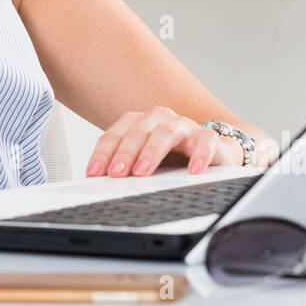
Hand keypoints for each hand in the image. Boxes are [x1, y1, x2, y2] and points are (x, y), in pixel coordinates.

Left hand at [85, 106, 245, 177]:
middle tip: (116, 173)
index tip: (94, 173)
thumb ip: (124, 170)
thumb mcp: (143, 166)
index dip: (103, 153)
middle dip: (125, 152)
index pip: (116, 134)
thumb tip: (99, 186)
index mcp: (139, 124)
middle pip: (138, 131)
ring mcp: (185, 126)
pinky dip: (199, 154)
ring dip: (152, 151)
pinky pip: (205, 141)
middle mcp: (160, 120)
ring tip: (143, 171)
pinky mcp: (209, 138)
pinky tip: (193, 170)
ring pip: (167, 131)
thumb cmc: (172, 161)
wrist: (211, 157)